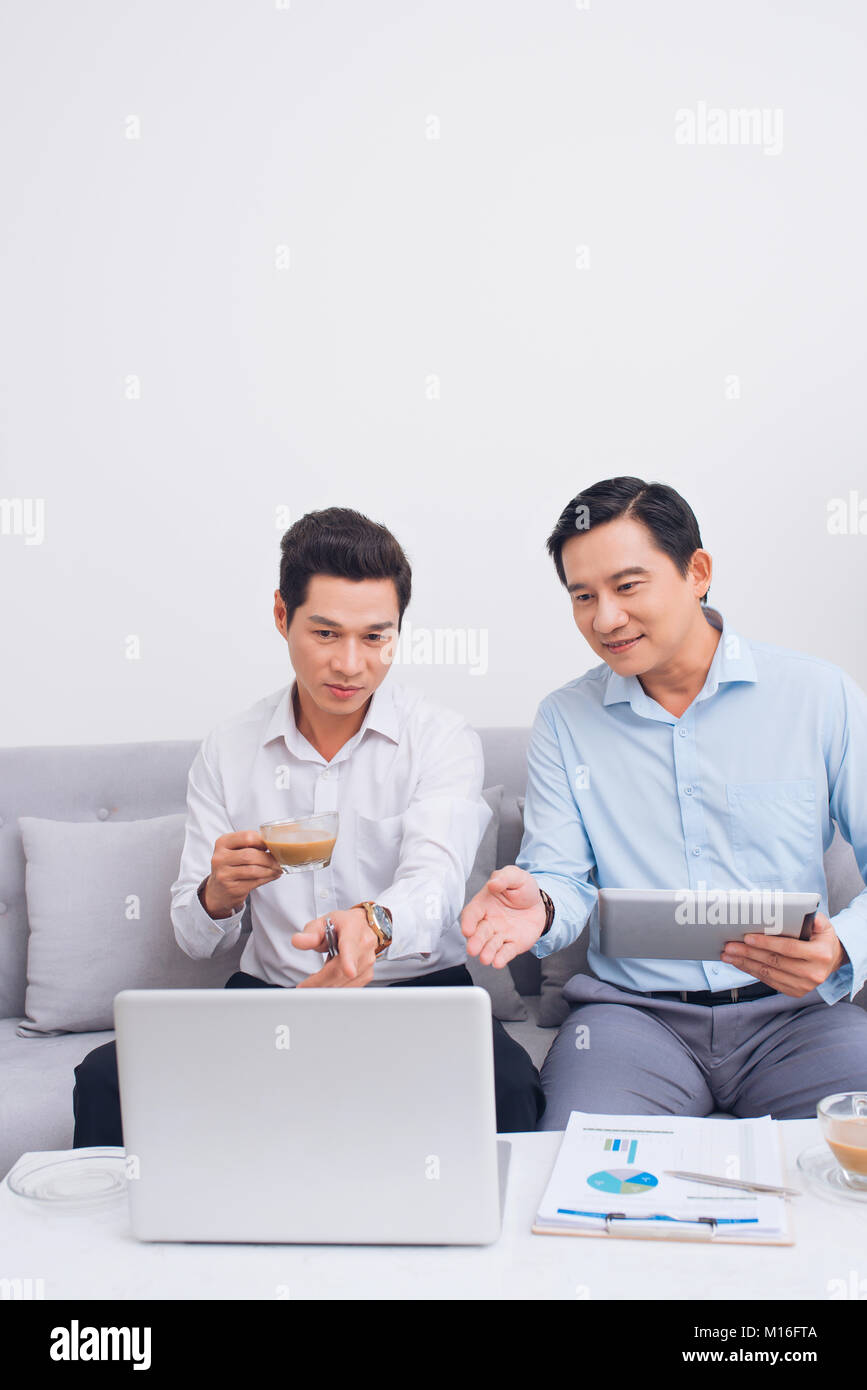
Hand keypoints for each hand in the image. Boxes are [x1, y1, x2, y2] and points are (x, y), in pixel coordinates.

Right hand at [200, 831, 282, 917]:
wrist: (218, 890)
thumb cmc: (231, 866)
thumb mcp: (234, 851)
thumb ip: (250, 845)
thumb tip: (275, 845)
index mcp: (222, 843)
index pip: (247, 837)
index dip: (263, 841)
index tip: (271, 846)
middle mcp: (220, 858)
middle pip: (251, 855)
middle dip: (269, 858)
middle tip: (279, 860)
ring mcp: (224, 874)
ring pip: (254, 870)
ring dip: (270, 870)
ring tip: (278, 869)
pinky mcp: (232, 888)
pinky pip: (255, 882)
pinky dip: (268, 878)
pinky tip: (272, 875)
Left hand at [293, 907, 377, 987]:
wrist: (362, 927)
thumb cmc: (342, 925)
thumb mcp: (323, 923)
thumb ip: (310, 933)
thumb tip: (298, 941)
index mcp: (353, 930)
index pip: (350, 946)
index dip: (349, 961)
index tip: (349, 971)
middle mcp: (364, 946)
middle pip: (340, 970)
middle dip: (320, 981)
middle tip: (304, 986)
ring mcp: (367, 962)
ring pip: (344, 982)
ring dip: (325, 986)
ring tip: (313, 981)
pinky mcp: (367, 974)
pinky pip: (348, 988)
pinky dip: (334, 988)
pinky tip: (326, 982)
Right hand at [460, 865, 546, 968]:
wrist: (540, 902)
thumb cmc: (522, 888)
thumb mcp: (515, 876)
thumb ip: (504, 877)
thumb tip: (493, 883)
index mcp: (484, 904)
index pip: (472, 913)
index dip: (468, 922)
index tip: (467, 929)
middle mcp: (489, 921)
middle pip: (479, 933)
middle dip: (476, 942)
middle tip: (473, 949)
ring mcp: (500, 934)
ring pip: (491, 945)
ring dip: (487, 952)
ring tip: (485, 958)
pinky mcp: (513, 944)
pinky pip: (506, 952)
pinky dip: (501, 958)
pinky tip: (498, 963)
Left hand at [721, 912, 847, 997]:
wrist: (831, 960)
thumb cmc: (821, 938)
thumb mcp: (824, 925)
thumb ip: (815, 919)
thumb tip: (806, 913)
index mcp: (820, 954)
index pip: (788, 948)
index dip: (766, 943)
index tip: (747, 937)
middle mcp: (813, 973)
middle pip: (775, 962)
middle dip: (749, 953)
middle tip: (729, 946)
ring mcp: (804, 986)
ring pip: (769, 973)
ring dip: (745, 963)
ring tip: (728, 954)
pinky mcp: (795, 992)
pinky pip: (769, 981)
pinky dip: (751, 971)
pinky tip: (739, 963)